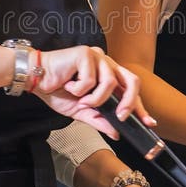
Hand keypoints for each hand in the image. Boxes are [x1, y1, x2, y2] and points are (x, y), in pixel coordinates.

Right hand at [33, 45, 154, 137]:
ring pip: (109, 83)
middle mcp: (106, 64)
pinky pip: (91, 79)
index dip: (140, 107)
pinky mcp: (85, 53)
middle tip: (120, 116)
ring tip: (80, 99)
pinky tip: (68, 85)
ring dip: (94, 98)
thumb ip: (99, 120)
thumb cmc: (56, 90)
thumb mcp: (80, 111)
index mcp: (108, 76)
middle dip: (129, 102)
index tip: (150, 123)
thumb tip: (117, 133)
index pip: (130, 91)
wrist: (35, 79)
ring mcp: (97, 56)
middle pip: (132, 80)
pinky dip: (78, 89)